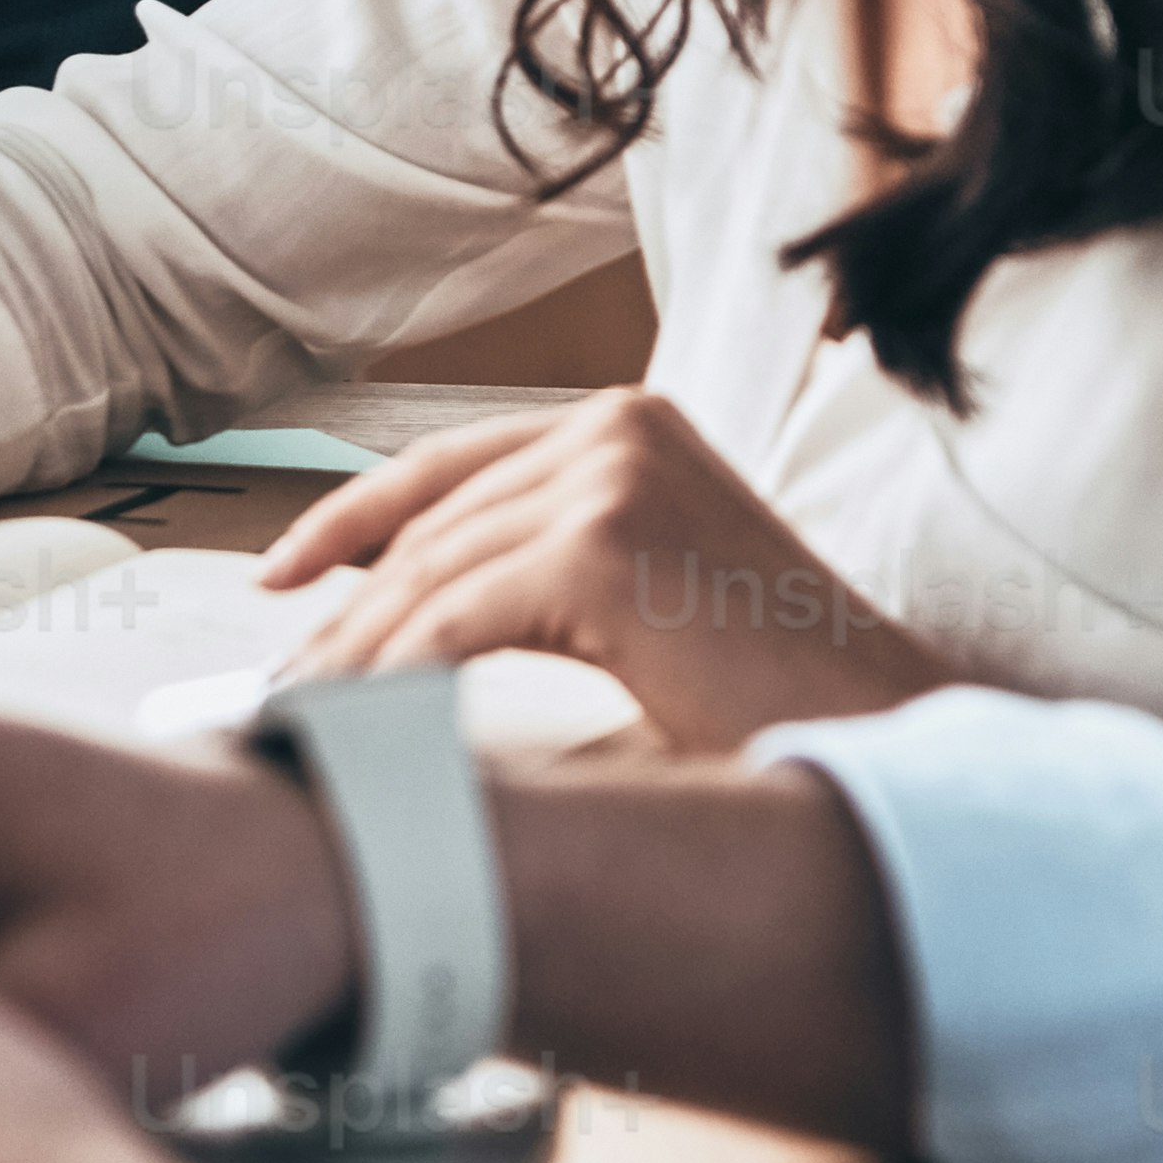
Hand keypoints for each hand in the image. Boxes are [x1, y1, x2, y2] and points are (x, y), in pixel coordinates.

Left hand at [261, 386, 932, 749]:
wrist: (882, 739)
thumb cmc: (776, 698)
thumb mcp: (647, 603)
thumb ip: (546, 582)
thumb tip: (418, 622)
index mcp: (632, 423)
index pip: (455, 466)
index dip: (353, 519)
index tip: (282, 574)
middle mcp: (617, 424)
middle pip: (431, 522)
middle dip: (344, 607)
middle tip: (280, 681)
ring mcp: (610, 474)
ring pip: (429, 575)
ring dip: (354, 656)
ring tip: (304, 721)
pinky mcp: (600, 545)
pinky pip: (450, 623)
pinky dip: (392, 682)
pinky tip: (356, 733)